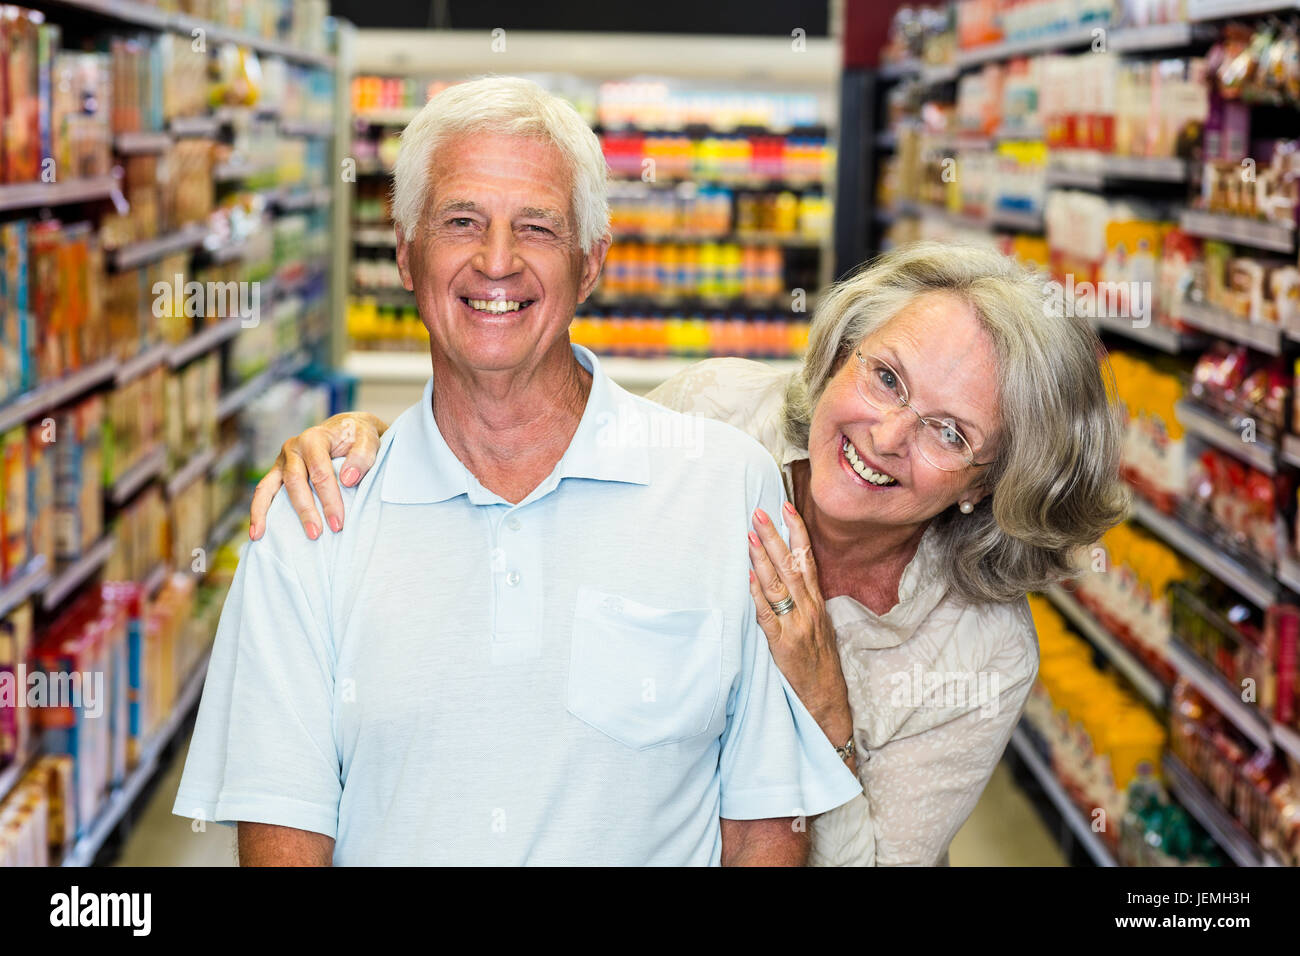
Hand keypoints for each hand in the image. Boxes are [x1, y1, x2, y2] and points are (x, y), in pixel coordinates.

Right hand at [249, 412, 386, 540]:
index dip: (329, 499)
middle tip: (316, 534)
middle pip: (295, 481)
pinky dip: (258, 510)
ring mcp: (283, 461)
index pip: (320, 472)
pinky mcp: (278, 472)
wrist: (346, 429)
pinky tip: (257, 532)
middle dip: (306, 510)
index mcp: (314, 439)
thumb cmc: (358, 436)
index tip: (338, 523)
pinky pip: (264, 491)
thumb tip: (347, 480)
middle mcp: (293, 448)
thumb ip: (362, 456)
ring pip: (269, 487)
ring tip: (260, 536)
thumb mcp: (368, 440)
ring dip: (267, 513)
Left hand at [747, 502, 854, 764]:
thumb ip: (804, 600)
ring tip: (750, 535)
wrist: (826, 700)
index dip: (797, 532)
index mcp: (818, 603)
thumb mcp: (818, 626)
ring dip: (763, 559)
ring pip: (779, 586)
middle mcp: (810, 610)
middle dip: (775, 537)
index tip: (785, 506)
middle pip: (792, 566)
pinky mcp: (783, 646)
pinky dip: (759, 596)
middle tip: (759, 513)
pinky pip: (769, 617)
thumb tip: (786, 572)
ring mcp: (797, 627)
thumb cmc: (820, 663)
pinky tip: (749, 579)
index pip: (808, 559)